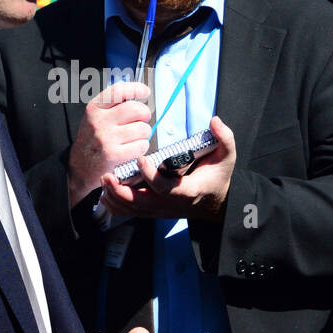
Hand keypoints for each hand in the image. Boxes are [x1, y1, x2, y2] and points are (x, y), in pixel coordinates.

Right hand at [68, 81, 151, 207]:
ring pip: (142, 129)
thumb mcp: (95, 117)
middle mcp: (98, 121)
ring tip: (135, 137)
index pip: (119, 90)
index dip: (136, 89)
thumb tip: (137, 95)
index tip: (145, 92)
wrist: (79, 167)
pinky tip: (133, 149)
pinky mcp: (112, 155)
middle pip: (136, 109)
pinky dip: (141, 148)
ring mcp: (105, 138)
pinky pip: (141, 146)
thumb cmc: (92, 140)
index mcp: (94, 108)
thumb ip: (113, 105)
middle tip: (142, 121)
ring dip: (144, 134)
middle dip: (145, 115)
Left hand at [98, 115, 235, 221]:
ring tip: (104, 180)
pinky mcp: (154, 211)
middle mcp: (171, 204)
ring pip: (133, 210)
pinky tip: (106, 192)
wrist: (215, 201)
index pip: (165, 188)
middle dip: (122, 192)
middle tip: (108, 175)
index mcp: (188, 190)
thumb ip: (224, 138)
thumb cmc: (218, 176)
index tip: (141, 158)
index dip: (151, 176)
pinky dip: (117, 204)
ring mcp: (161, 209)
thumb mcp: (227, 156)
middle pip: (141, 204)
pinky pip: (131, 212)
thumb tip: (214, 120)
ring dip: (116, 197)